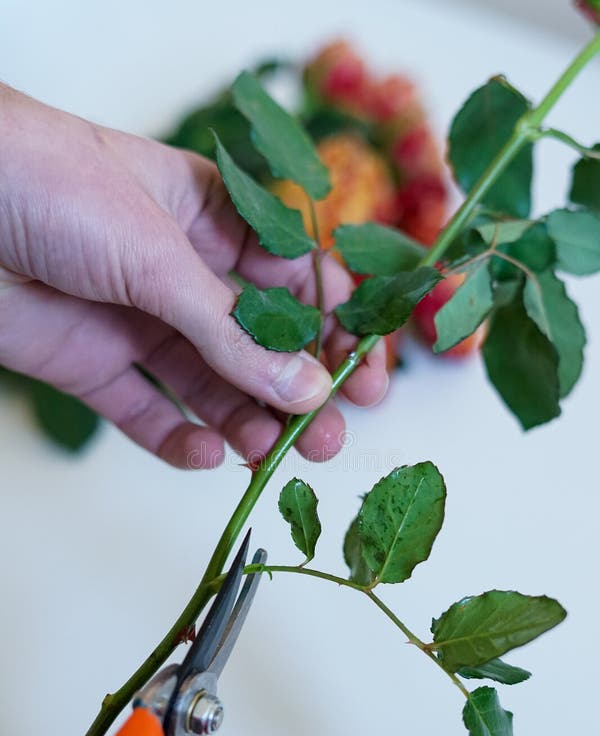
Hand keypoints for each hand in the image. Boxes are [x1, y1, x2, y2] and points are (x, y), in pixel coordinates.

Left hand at [0, 84, 387, 467]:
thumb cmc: (49, 183)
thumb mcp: (159, 252)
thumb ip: (233, 329)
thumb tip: (307, 386)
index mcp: (212, 219)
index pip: (297, 278)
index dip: (337, 327)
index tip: (364, 374)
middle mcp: (181, 274)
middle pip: (260, 342)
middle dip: (298, 389)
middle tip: (327, 435)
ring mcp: (138, 321)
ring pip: (211, 385)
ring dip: (249, 422)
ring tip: (279, 454)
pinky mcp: (93, 365)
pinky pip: (148, 412)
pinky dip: (179, 439)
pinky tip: (208, 454)